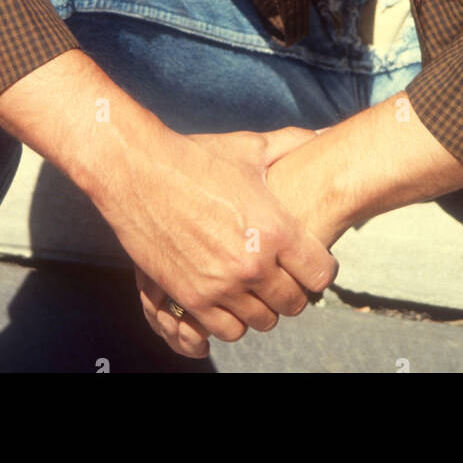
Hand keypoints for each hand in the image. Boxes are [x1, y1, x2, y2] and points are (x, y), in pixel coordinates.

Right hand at [105, 124, 338, 358]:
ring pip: (263, 321)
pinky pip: (228, 330)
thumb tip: (323, 132)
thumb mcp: (250, 148)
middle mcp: (253, 263)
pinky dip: (233, 319)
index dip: (319, 269)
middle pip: (294, 303)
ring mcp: (221, 285)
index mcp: (275, 229)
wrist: (139, 172)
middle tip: (281, 275)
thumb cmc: (198, 157)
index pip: (320, 274)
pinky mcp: (192, 297)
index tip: (309, 261)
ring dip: (263, 307)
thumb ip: (292, 143)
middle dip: (293, 290)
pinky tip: (229, 296)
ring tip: (255, 287)